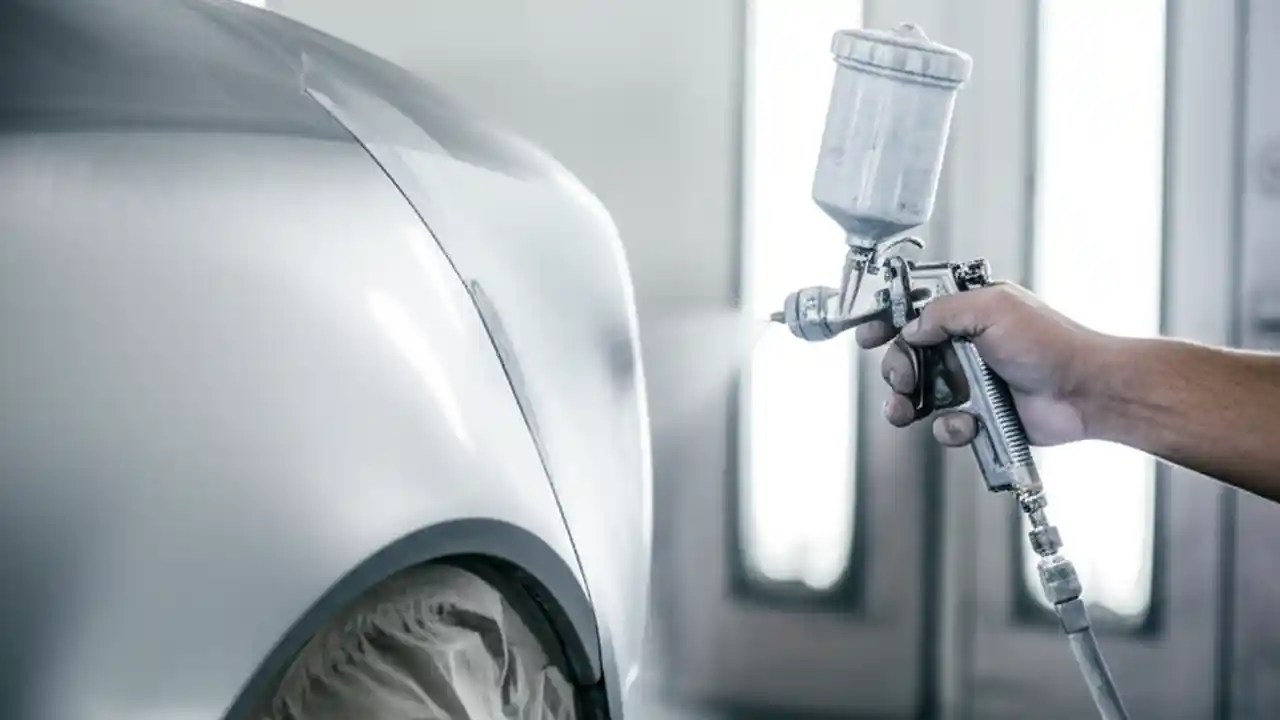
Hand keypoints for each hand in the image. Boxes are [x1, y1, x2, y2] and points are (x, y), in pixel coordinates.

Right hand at [855, 283, 1110, 446]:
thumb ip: (943, 312)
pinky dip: (948, 427)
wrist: (1084, 393)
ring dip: (904, 403)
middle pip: (907, 356)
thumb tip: (911, 328)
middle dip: (896, 368)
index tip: (868, 333)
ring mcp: (970, 381)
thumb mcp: (993, 309)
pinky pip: (944, 424)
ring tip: (904, 410)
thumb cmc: (1052, 345)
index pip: (915, 311)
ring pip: (918, 395)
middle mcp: (965, 346)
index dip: (886, 321)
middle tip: (902, 378)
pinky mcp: (978, 414)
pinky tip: (963, 423)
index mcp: (968, 312)